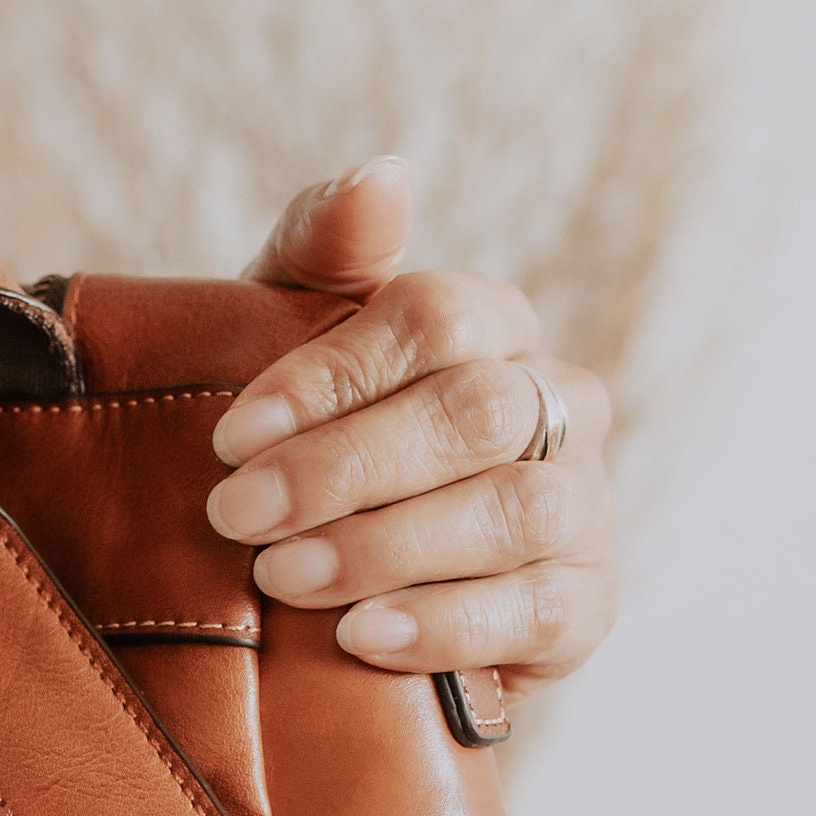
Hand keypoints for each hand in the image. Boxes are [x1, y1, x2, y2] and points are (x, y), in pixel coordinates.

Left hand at [206, 157, 615, 696]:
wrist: (352, 600)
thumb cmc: (319, 449)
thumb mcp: (292, 341)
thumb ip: (323, 253)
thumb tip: (378, 177)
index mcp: (493, 328)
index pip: (434, 319)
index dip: (329, 375)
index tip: (229, 435)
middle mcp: (558, 404)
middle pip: (472, 413)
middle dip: (342, 467)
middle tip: (237, 516)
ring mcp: (582, 506)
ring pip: (510, 511)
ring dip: (385, 546)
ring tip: (286, 579)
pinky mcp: (586, 605)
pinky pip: (536, 612)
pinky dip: (444, 626)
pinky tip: (362, 637)